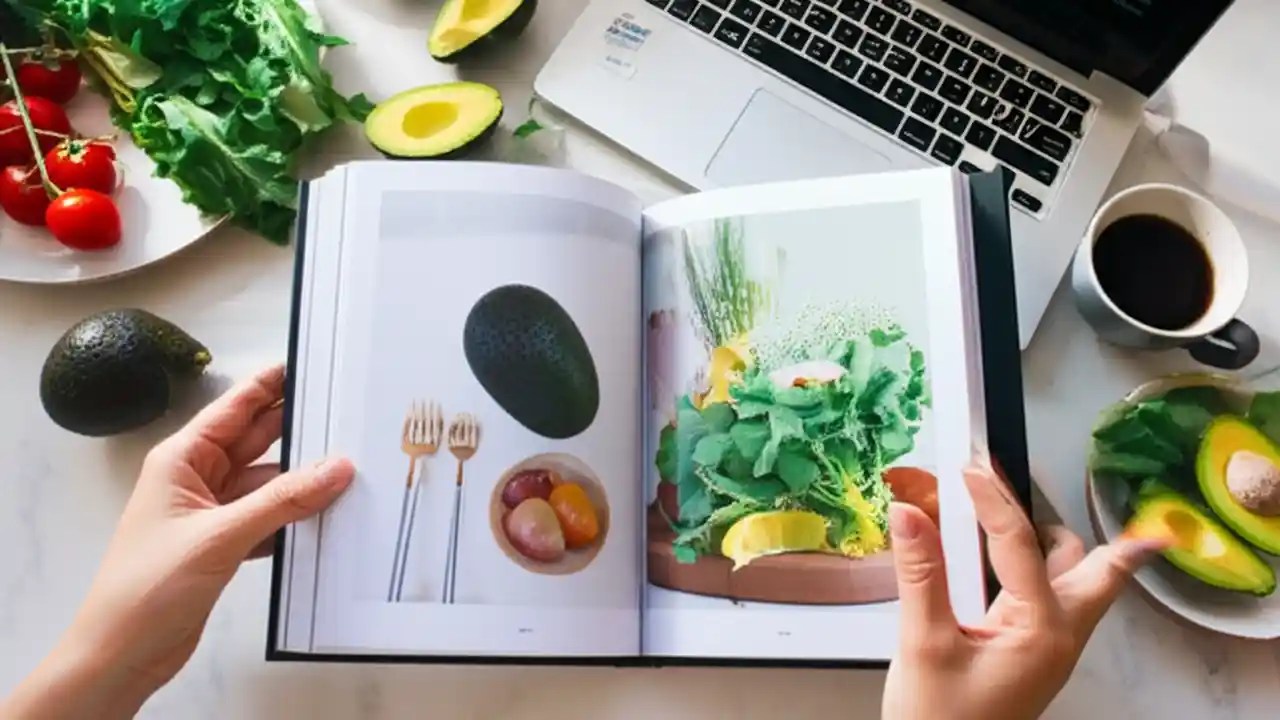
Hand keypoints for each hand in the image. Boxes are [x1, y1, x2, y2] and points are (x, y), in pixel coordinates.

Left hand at [2, 365, 353, 718]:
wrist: (121, 653)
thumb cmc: (145, 588)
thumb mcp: (220, 536)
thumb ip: (283, 501)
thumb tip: (335, 469)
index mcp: (181, 460)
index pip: (234, 409)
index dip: (270, 386)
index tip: (308, 368)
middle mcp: (196, 480)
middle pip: (257, 442)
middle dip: (298, 432)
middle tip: (345, 417)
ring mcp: (211, 514)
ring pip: (268, 483)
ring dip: (302, 482)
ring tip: (348, 471)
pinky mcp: (224, 546)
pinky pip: (270, 518)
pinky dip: (295, 518)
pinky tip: (326, 516)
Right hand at [882, 465, 1165, 719]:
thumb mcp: (923, 644)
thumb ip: (921, 574)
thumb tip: (910, 515)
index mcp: (1040, 631)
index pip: (1019, 543)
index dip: (992, 499)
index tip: (969, 469)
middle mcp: (1059, 637)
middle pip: (1101, 570)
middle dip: (1097, 530)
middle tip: (1094, 501)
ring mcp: (1050, 649)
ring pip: (1082, 584)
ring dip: (1066, 547)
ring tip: (1030, 514)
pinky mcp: (1032, 656)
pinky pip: (1054, 601)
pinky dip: (1040, 570)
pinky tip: (1011, 560)